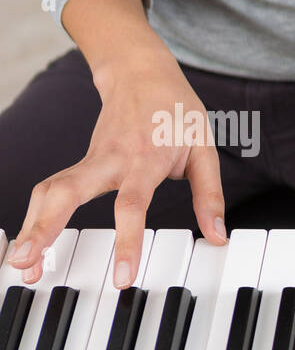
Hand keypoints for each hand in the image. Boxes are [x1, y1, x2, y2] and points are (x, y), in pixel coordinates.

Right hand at [6, 51, 226, 286]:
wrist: (142, 72)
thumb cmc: (177, 112)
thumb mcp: (205, 150)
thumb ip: (210, 196)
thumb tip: (218, 236)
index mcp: (144, 160)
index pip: (131, 206)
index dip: (126, 243)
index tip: (122, 277)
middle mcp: (110, 160)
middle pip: (68, 194)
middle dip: (45, 230)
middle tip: (28, 265)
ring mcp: (90, 159)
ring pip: (50, 190)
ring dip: (32, 226)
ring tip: (21, 265)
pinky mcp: (80, 162)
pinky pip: (51, 188)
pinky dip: (36, 214)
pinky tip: (30, 241)